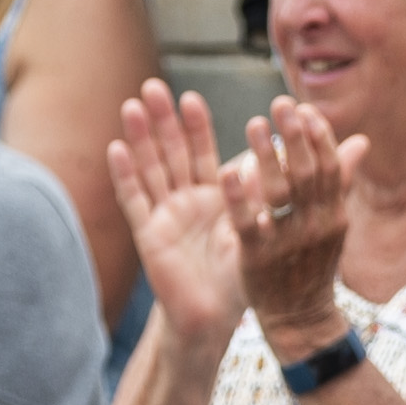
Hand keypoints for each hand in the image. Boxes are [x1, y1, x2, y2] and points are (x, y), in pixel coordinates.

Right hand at [108, 82, 246, 348]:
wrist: (215, 318)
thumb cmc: (238, 277)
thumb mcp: (258, 226)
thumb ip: (269, 190)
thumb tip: (289, 154)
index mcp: (213, 197)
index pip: (202, 153)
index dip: (195, 127)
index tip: (190, 98)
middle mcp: (184, 202)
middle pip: (171, 153)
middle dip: (162, 121)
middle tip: (153, 87)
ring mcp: (163, 216)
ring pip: (150, 169)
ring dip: (141, 138)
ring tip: (132, 105)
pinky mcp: (149, 236)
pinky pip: (135, 201)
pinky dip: (125, 175)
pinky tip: (116, 149)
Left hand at [222, 96, 365, 350]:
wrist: (300, 320)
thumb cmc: (312, 266)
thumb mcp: (332, 225)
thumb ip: (338, 182)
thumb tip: (360, 141)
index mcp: (333, 214)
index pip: (330, 166)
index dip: (318, 136)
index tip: (303, 109)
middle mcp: (315, 225)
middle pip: (307, 172)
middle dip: (295, 135)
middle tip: (279, 103)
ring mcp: (287, 242)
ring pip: (279, 193)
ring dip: (266, 156)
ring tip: (253, 124)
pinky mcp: (258, 258)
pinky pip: (248, 223)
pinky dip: (239, 197)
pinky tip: (227, 171)